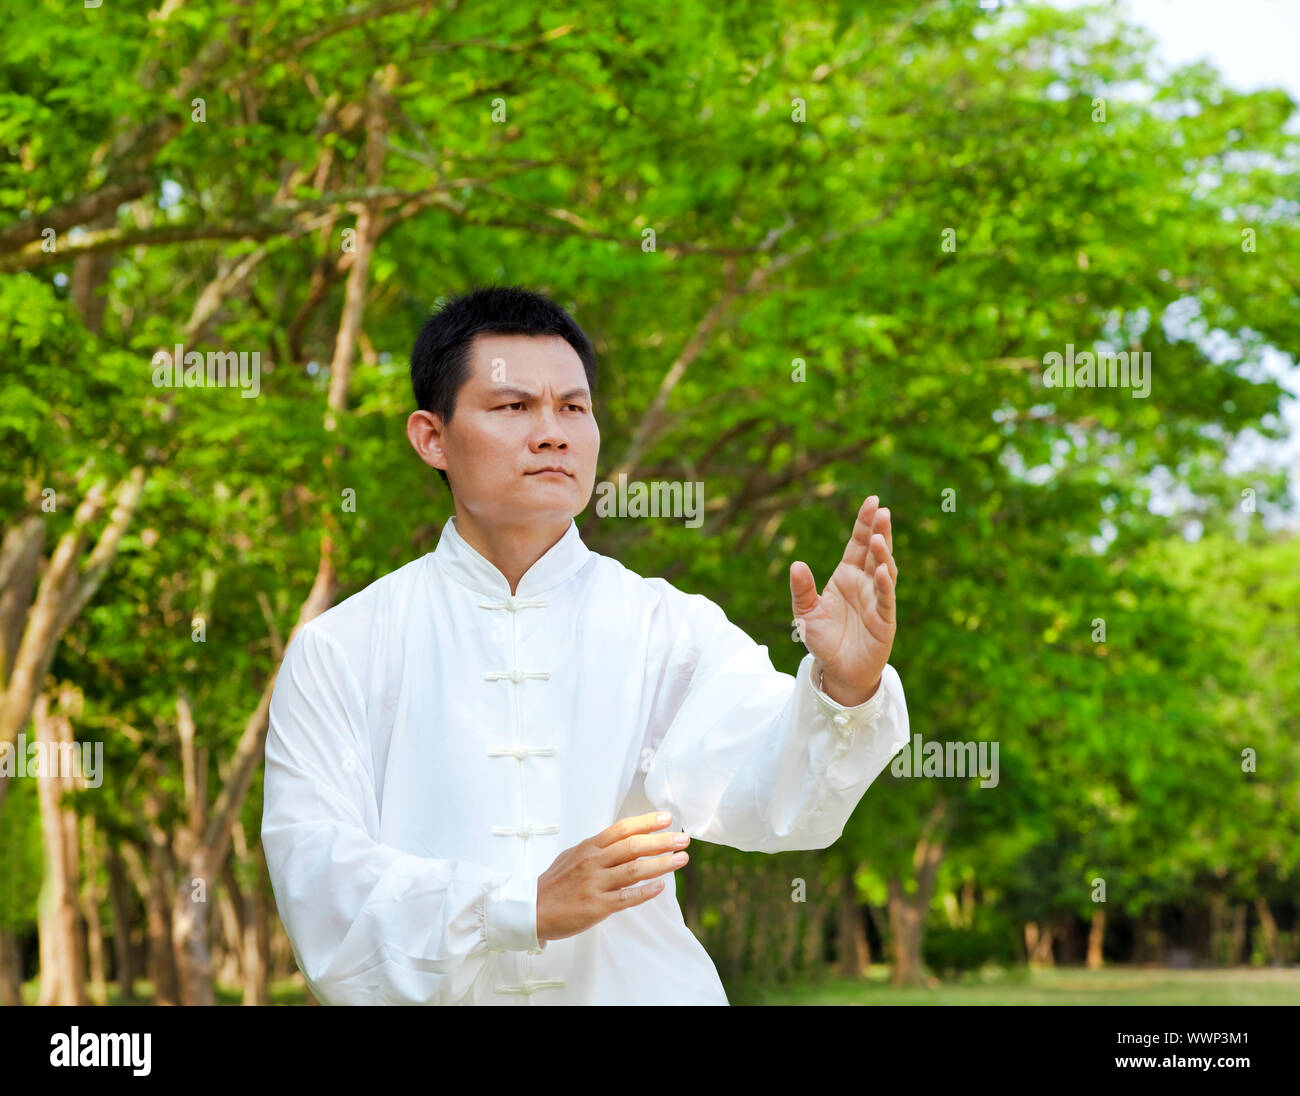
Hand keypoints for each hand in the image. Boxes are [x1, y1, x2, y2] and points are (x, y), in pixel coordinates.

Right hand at [535, 812, 689, 941]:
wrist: (530, 909)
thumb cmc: (554, 883)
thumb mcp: (573, 856)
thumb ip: (597, 849)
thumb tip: (623, 840)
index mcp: (589, 847)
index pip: (622, 829)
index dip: (646, 822)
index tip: (668, 818)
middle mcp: (593, 861)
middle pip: (633, 846)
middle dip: (661, 841)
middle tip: (684, 839)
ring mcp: (595, 883)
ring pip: (633, 870)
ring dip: (661, 863)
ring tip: (681, 859)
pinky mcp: (595, 906)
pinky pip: (625, 898)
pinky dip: (644, 891)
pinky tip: (661, 886)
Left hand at [790, 495, 897, 706]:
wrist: (837, 671)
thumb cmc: (824, 639)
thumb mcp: (805, 613)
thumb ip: (802, 590)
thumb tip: (796, 564)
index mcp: (847, 576)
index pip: (858, 544)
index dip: (864, 523)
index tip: (872, 501)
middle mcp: (865, 584)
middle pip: (875, 552)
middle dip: (879, 531)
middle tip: (881, 510)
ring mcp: (877, 601)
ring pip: (885, 571)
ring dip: (883, 554)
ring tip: (878, 537)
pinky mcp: (884, 621)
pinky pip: (885, 600)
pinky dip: (884, 585)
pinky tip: (882, 570)